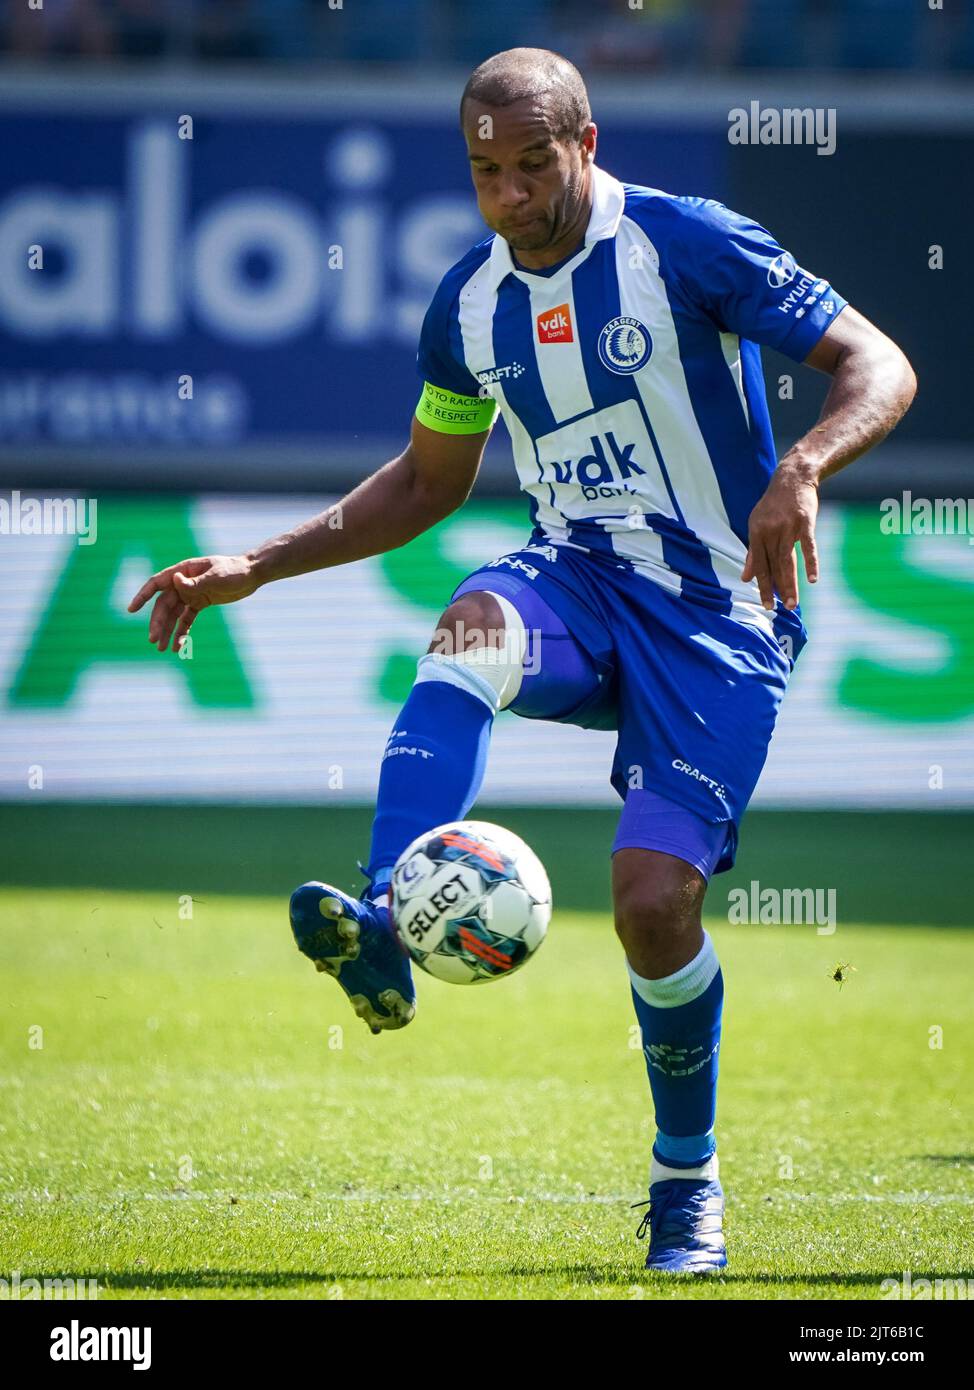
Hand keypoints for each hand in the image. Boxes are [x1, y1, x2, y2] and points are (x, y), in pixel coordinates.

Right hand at [127, 554, 259, 651]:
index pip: (156, 584)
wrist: (251, 575)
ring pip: (173, 615)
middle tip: (153, 640)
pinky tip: (177, 646)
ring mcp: (190, 594)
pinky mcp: (199, 604)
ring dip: (166, 631)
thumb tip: (175, 581)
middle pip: (163, 605)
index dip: (142, 596)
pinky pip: (186, 620)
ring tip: (161, 649)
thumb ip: (196, 582)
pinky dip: (181, 633)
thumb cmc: (234, 570)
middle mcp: (182, 583)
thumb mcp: (216, 576)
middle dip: (157, 623)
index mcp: (182, 571)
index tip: (131, 609)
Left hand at [741, 462, 819, 611]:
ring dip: (791, 583)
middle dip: (777, 590)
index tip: (765, 605)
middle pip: (774, 566)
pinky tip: (813, 579)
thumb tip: (746, 577)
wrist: (793, 478)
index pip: (759, 565)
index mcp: (756, 533)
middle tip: (781, 610)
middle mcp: (770, 531)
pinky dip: (811, 563)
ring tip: (793, 603)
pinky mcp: (806, 522)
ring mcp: (788, 527)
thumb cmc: (774, 505)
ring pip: (789, 560)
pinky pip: (808, 546)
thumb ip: (753, 552)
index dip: (762, 586)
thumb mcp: (757, 525)